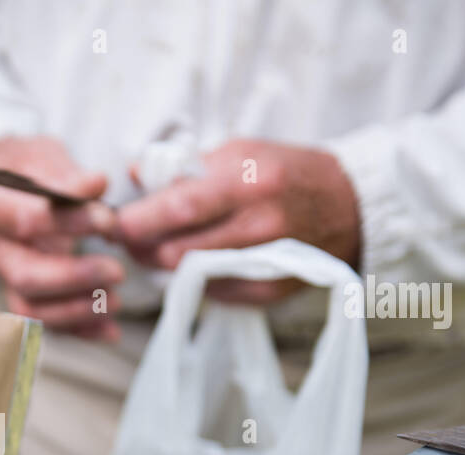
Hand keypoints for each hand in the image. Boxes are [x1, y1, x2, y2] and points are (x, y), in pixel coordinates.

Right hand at [0, 136, 123, 338]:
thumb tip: (97, 185)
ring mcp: (4, 275)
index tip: (109, 220)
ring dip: (77, 311)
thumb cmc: (20, 170)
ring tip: (116, 301)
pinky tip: (110, 329)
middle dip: (75, 278)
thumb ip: (65, 175)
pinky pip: (45, 322)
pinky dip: (80, 330)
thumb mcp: (38, 157)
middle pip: (27, 276)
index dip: (71, 223)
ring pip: (32, 308)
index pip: (28, 221)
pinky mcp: (21, 293)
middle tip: (117, 271)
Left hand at [115, 139, 361, 304]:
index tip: (115, 222)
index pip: (179, 207)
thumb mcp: (240, 152)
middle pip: (177, 251)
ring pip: (189, 276)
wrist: (349, 207)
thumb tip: (134, 176)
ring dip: (162, 266)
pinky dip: (193, 280)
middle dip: (142, 247)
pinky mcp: (268, 292)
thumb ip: (185, 166)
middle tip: (128, 239)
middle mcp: (258, 225)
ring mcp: (264, 263)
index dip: (139, 220)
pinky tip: (191, 263)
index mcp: (248, 182)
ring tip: (154, 248)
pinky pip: (212, 293)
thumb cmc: (285, 173)